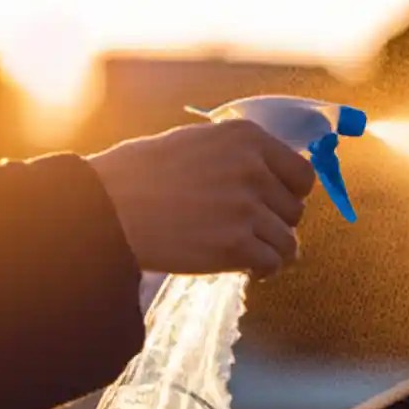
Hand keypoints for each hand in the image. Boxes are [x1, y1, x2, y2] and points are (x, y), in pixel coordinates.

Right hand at [89, 120, 313, 278]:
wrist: (106, 208)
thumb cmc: (139, 175)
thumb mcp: (195, 143)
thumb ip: (237, 156)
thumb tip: (272, 178)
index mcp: (246, 138)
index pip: (302, 173)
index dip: (291, 194)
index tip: (276, 204)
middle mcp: (252, 168)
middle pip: (295, 210)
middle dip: (277, 223)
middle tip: (251, 231)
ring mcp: (245, 208)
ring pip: (288, 240)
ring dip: (272, 251)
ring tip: (251, 254)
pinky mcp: (235, 244)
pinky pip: (272, 262)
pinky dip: (264, 270)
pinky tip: (249, 270)